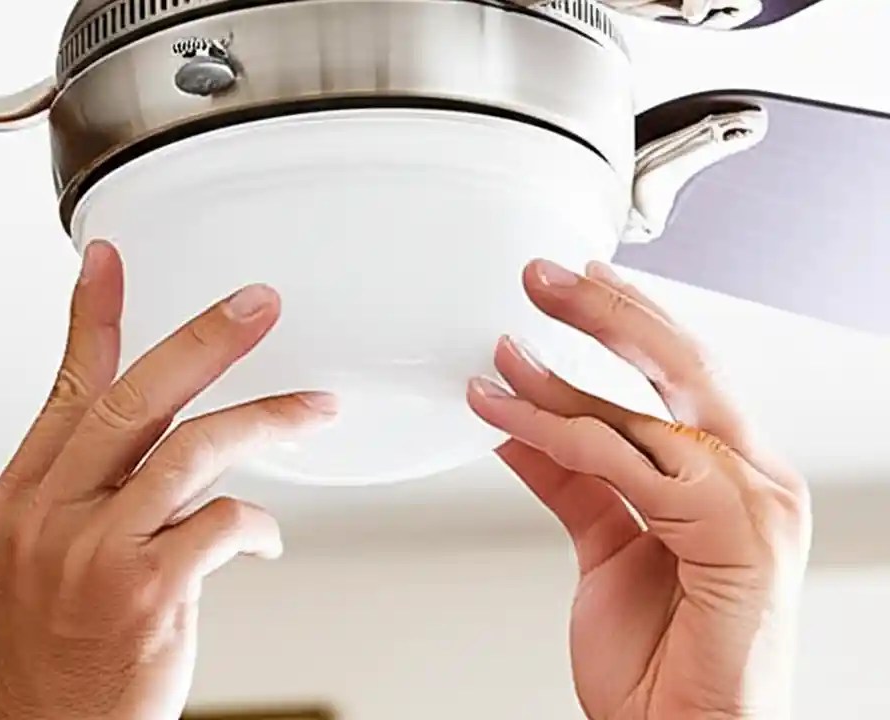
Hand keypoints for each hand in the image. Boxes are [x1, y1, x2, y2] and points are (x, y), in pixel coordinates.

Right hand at [0, 242, 335, 719]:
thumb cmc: (55, 646)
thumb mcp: (42, 554)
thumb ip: (91, 488)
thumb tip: (163, 437)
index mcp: (24, 497)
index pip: (66, 388)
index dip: (91, 317)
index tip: (109, 258)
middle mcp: (53, 517)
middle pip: (135, 400)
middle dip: (204, 340)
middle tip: (257, 304)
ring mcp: (99, 554)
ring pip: (194, 450)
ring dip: (265, 419)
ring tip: (313, 407)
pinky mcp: (150, 593)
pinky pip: (224, 524)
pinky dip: (259, 524)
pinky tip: (265, 538)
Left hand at [467, 259, 810, 719]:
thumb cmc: (660, 662)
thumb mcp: (603, 546)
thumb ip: (569, 478)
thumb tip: (517, 425)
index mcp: (730, 477)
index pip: (681, 374)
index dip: (625, 323)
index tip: (568, 288)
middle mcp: (752, 480)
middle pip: (682, 366)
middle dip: (607, 313)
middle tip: (540, 278)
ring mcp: (752, 504)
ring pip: (648, 411)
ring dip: (562, 376)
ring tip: (499, 354)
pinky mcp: (736, 535)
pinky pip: (629, 465)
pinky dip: (560, 432)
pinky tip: (508, 416)